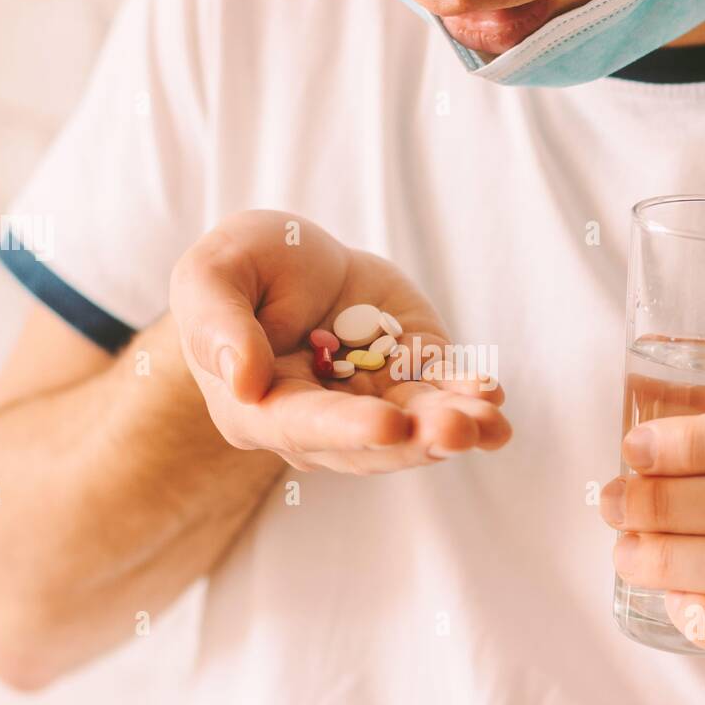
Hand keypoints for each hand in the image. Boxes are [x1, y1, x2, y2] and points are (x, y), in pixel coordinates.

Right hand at [169, 210, 509, 472]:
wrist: (290, 261)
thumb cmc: (240, 269)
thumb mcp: (212, 275)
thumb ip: (218, 324)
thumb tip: (244, 382)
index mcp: (259, 409)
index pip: (306, 427)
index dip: (348, 429)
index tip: (389, 424)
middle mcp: (320, 423)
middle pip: (372, 443)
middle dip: (418, 438)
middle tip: (460, 430)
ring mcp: (370, 404)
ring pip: (415, 427)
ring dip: (455, 427)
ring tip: (489, 418)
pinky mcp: (410, 378)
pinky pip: (442, 393)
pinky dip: (469, 397)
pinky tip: (492, 396)